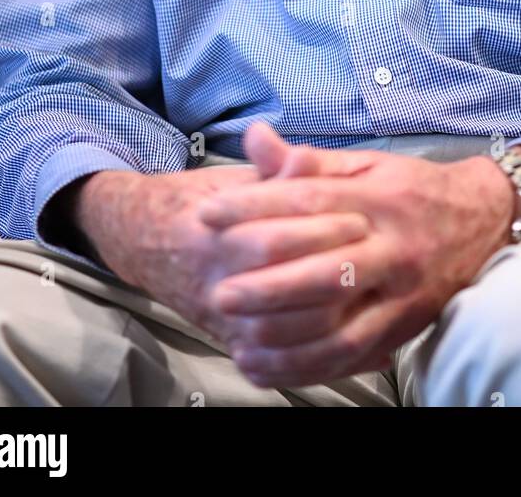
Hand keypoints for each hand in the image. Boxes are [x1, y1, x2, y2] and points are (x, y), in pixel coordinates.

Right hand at [70, 162, 371, 352]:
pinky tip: (355, 351)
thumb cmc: (202, 204)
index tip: (361, 218)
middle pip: (280, 289)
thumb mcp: (239, 181)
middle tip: (373, 260)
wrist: (146, 239)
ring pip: (279, 336)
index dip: (319, 228)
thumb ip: (274, 173)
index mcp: (217, 233)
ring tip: (370, 304)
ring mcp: (223, 318)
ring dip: (328, 325)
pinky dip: (317, 364)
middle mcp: (217, 280)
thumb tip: (304, 155)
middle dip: (332, 276)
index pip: (272, 237)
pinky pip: (274, 365)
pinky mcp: (231, 344)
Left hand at [197, 122, 515, 388]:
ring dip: (285, 339)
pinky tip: (271, 368)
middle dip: (267, 285)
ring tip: (240, 338)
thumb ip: (308, 161)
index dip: (253, 208)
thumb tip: (256, 138)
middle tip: (221, 291)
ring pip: (341, 327)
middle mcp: (390, 248)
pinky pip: (354, 357)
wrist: (482, 219)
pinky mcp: (405, 327)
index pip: (307, 202)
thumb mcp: (365, 164)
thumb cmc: (412, 189)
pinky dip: (309, 368)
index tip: (210, 215)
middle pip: (324, 271)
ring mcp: (401, 294)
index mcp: (375, 199)